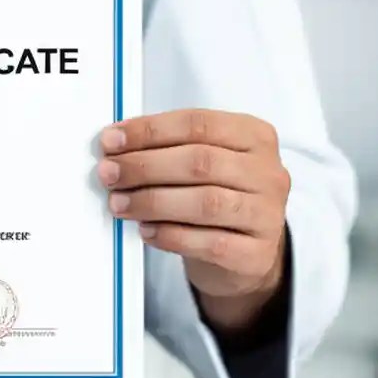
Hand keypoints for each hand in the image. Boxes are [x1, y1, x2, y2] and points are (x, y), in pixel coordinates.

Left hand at [97, 109, 289, 334]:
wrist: (244, 254)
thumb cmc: (215, 198)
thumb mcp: (203, 164)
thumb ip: (169, 150)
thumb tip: (116, 147)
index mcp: (254, 137)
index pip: (198, 123)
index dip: (149, 131)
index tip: (111, 141)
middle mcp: (268, 173)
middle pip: (200, 162)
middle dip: (145, 166)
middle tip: (109, 174)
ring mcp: (267, 214)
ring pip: (205, 202)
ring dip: (153, 202)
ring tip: (119, 203)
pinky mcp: (256, 254)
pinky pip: (210, 242)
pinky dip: (171, 235)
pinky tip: (146, 231)